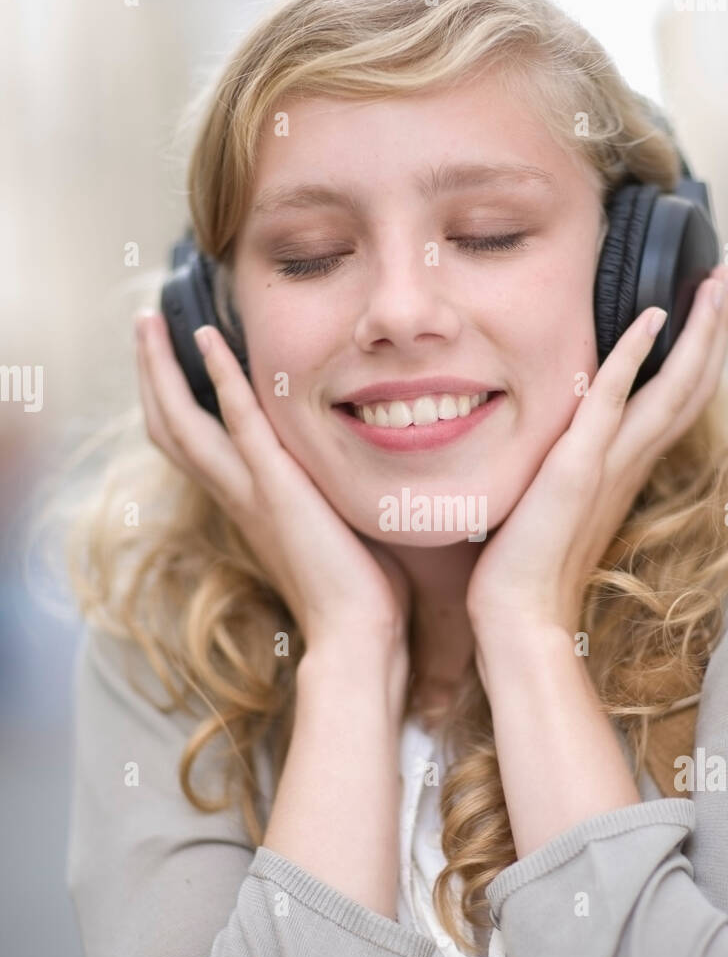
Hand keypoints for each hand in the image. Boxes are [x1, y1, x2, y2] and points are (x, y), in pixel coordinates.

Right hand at [133, 311, 411, 656]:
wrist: (356, 636)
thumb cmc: (357, 597)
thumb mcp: (332, 533)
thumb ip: (324, 500)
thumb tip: (346, 477)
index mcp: (246, 507)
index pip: (194, 447)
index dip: (175, 404)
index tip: (171, 363)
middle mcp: (236, 497)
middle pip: (169, 428)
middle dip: (150, 375)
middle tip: (141, 325)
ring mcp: (251, 491)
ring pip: (183, 422)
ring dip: (162, 366)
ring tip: (149, 320)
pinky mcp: (276, 486)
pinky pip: (239, 419)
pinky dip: (220, 375)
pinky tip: (207, 337)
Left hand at [466, 265, 727, 642]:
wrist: (519, 613)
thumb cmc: (529, 566)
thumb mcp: (559, 503)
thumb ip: (573, 468)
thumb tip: (567, 444)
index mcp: (627, 469)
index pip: (678, 400)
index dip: (700, 354)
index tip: (708, 309)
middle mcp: (631, 462)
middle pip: (693, 385)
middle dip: (716, 328)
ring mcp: (610, 463)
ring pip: (673, 387)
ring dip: (699, 331)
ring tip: (716, 284)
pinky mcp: (578, 466)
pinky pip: (612, 399)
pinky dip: (634, 356)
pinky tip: (650, 318)